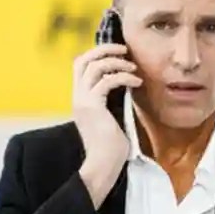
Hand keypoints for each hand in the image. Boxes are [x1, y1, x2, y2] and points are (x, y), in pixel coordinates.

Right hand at [72, 43, 140, 206]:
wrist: (103, 164)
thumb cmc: (111, 147)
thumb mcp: (111, 117)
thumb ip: (112, 100)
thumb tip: (125, 85)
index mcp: (80, 98)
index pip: (81, 66)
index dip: (97, 55)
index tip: (118, 54)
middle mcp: (77, 96)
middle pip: (82, 60)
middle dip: (104, 49)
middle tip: (124, 49)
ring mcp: (82, 100)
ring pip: (94, 66)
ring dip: (117, 62)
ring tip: (133, 68)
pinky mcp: (92, 106)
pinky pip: (107, 80)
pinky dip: (124, 77)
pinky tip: (137, 82)